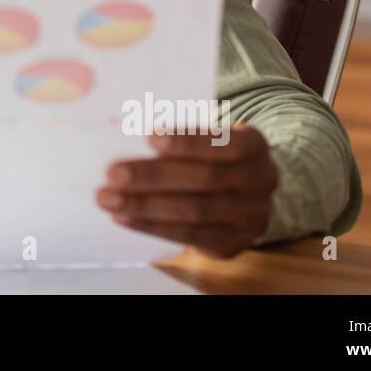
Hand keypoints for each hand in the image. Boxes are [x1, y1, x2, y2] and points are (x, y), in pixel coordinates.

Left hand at [96, 124, 278, 257]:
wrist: (241, 193)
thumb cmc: (211, 154)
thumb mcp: (207, 137)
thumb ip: (180, 134)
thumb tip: (127, 129)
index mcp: (254, 145)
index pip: (223, 142)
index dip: (186, 141)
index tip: (148, 137)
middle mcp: (260, 180)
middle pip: (204, 179)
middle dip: (154, 176)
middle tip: (114, 173)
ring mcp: (251, 215)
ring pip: (195, 211)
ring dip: (146, 206)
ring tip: (110, 199)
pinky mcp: (233, 242)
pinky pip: (190, 236)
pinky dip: (153, 227)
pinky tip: (125, 218)